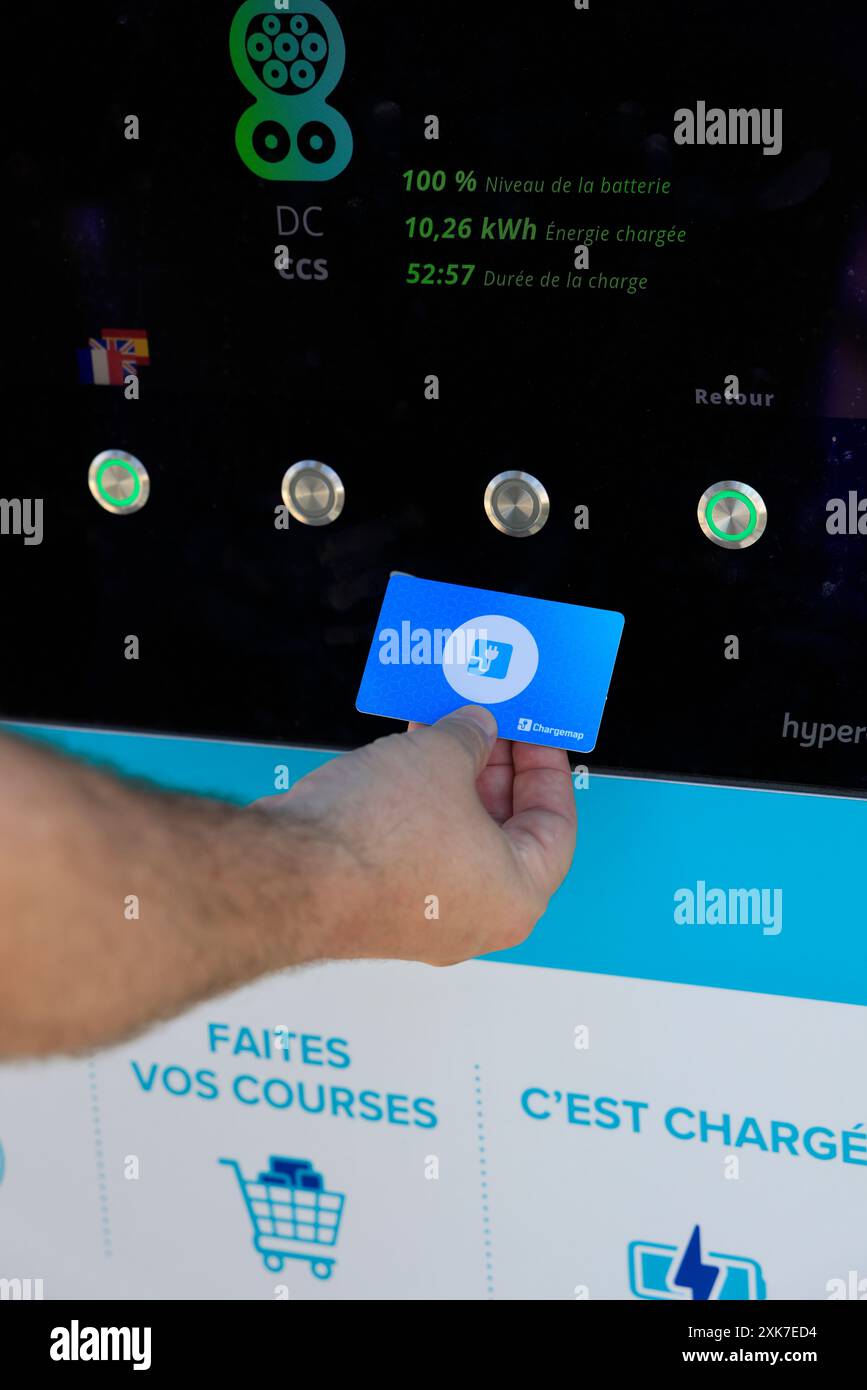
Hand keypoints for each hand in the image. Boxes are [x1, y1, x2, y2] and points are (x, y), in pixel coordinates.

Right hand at [269, 706, 577, 964]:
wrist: (291, 873)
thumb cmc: (376, 837)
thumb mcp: (442, 757)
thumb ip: (471, 736)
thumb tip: (476, 728)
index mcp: (517, 896)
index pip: (555, 825)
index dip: (546, 767)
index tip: (533, 734)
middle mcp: (477, 919)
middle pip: (505, 832)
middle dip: (493, 768)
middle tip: (486, 723)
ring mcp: (426, 919)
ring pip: (456, 838)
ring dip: (451, 781)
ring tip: (441, 730)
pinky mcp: (381, 907)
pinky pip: (417, 849)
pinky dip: (419, 805)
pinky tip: (404, 759)